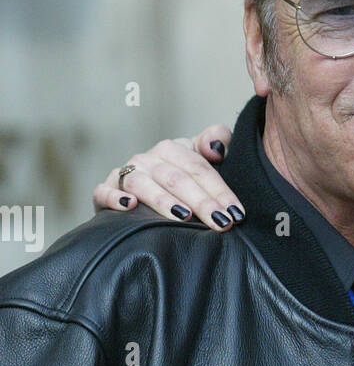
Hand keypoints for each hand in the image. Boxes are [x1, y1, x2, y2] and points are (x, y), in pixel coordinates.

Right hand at [95, 125, 242, 228]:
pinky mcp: (105, 190)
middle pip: (176, 179)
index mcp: (171, 149)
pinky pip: (104, 192)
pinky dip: (114, 197)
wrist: (142, 192)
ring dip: (164, 201)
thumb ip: (215, 142)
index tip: (236, 213)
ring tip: (184, 217)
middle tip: (221, 223)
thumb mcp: (198, 158)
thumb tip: (217, 147)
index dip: (220, 190)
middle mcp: (147, 159)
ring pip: (144, 185)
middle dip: (201, 202)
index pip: (199, 168)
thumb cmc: (177, 177)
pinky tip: (130, 206)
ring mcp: (125, 174)